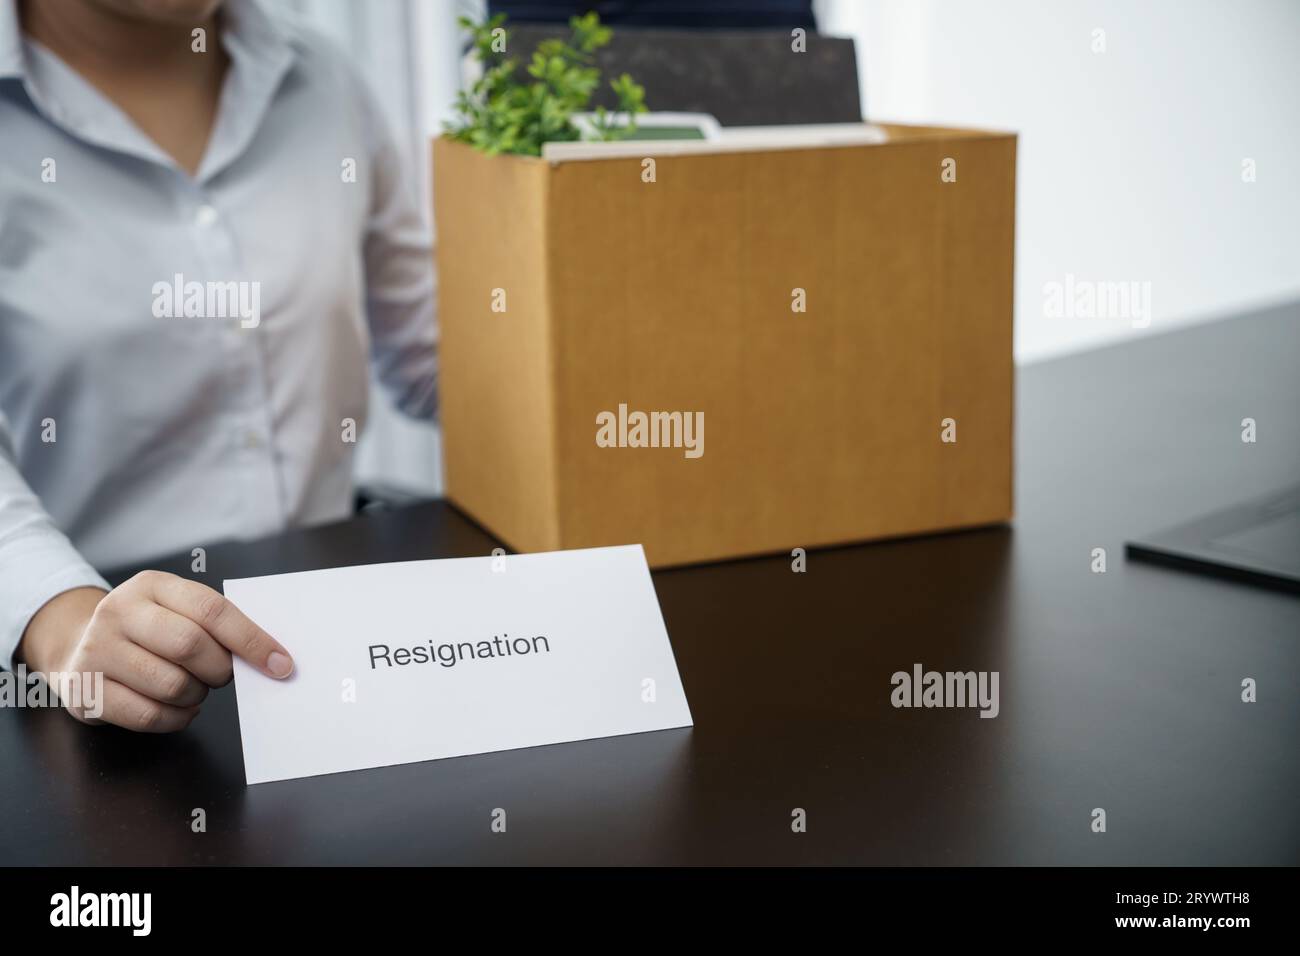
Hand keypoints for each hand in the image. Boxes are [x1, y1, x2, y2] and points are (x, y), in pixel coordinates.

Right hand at [17, 571, 293, 732]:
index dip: (252, 639)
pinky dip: (176, 718)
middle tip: (223, 676)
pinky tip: (178, 708)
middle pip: (190, 646)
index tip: (281, 664)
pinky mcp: (84, 690)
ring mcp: (96, 650)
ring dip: (197, 696)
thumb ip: (215, 625)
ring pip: (171, 685)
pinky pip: (148, 715)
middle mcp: (118, 611)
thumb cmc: (148, 630)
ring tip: (194, 689)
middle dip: (220, 670)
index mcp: (152, 585)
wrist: (78, 645)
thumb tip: (270, 658)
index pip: (212, 610)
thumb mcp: (175, 610)